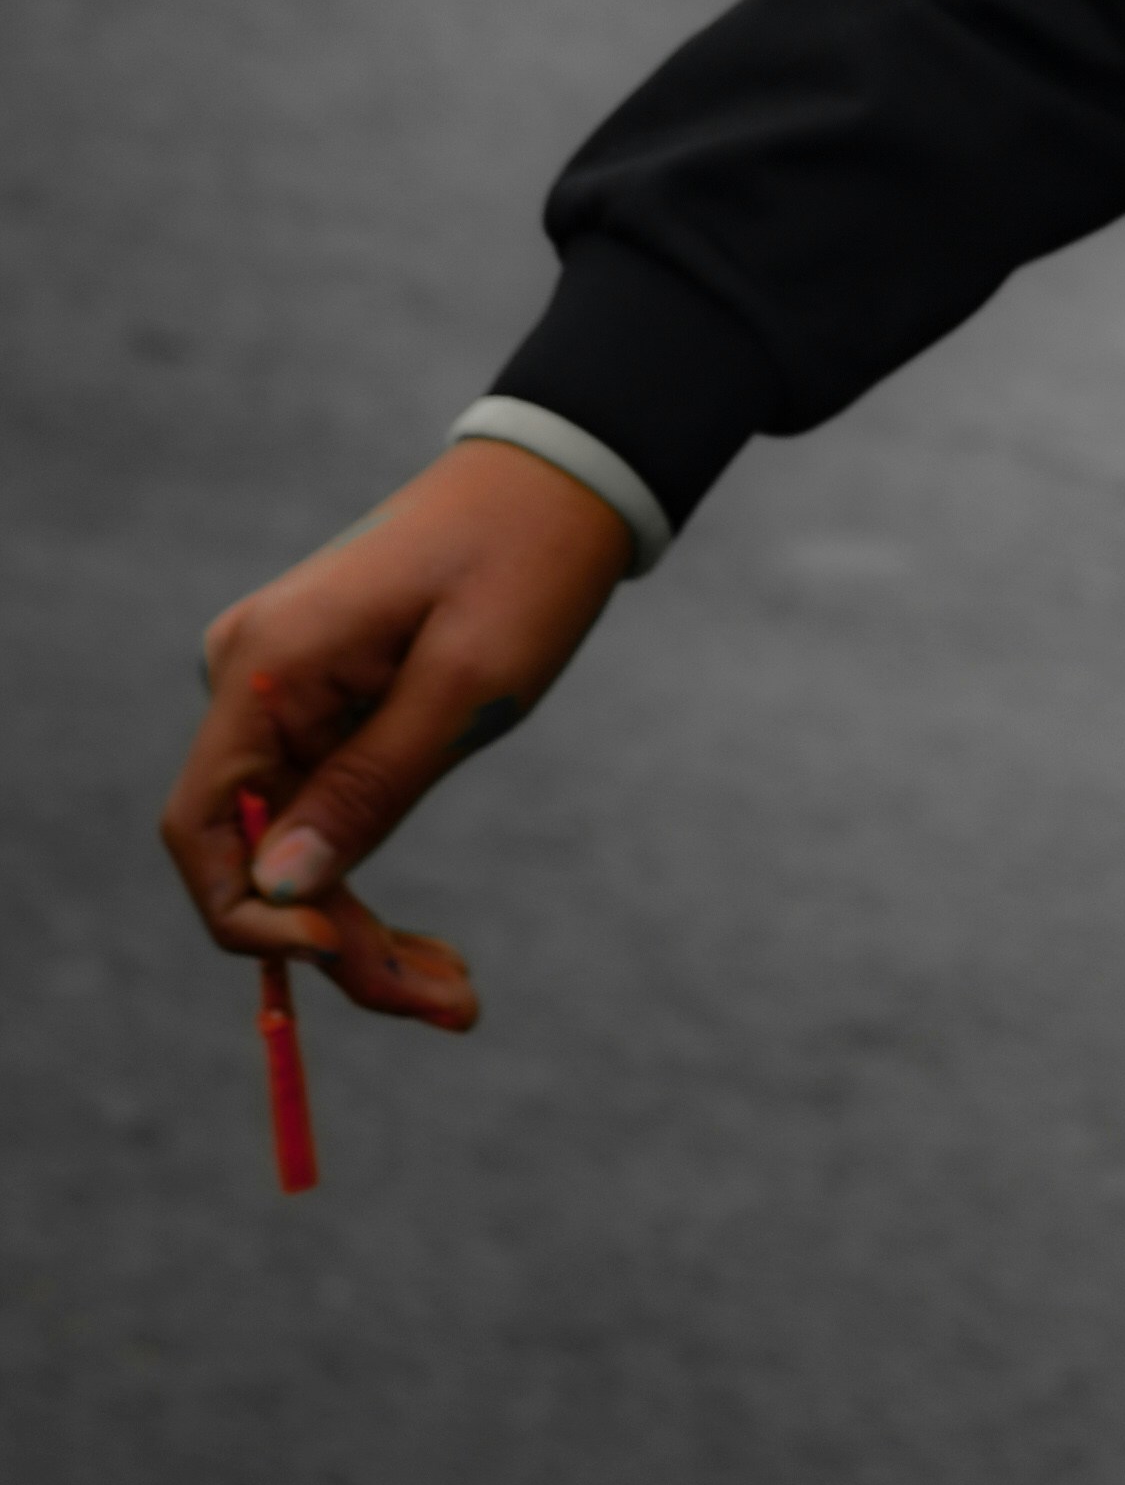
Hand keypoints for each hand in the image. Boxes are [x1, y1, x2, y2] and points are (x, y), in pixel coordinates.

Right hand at [160, 442, 633, 1026]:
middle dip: (337, 946)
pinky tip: (430, 948)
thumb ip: (369, 786)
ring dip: (359, 933)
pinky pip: (323, 813)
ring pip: (293, 851)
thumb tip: (276, 890)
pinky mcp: (324, 704)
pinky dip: (366, 880)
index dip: (252, 916)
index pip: (201, 828)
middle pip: (254, 855)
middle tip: (447, 1008)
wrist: (563, 477)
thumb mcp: (466, 684)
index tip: (346, 956)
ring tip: (456, 995)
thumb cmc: (525, 561)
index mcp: (268, 664)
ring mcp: (284, 692)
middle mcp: (252, 679)